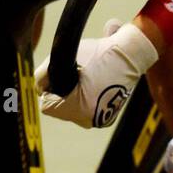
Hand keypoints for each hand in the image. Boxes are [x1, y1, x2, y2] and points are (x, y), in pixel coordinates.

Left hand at [35, 19, 158, 127]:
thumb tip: (39, 87)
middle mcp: (90, 118)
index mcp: (79, 108)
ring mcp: (101, 119)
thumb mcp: (64, 58)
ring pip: (73, 110)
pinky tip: (94, 84)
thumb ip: (43, 75)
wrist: (132, 54)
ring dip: (73, 96)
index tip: (56, 75)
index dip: (47, 89)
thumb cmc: (99, 53)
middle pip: (60, 109)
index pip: (47, 106)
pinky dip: (87, 99)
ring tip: (84, 79)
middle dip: (61, 93)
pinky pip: (87, 110)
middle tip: (72, 75)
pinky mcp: (109, 116)